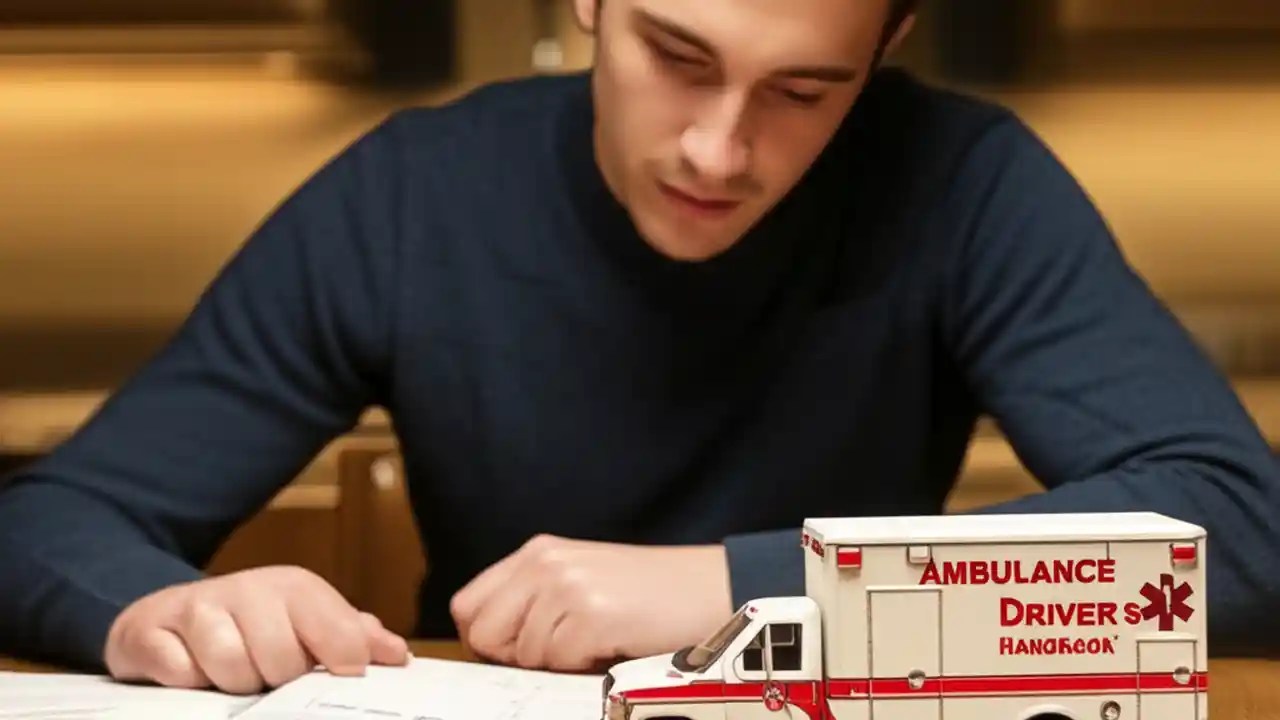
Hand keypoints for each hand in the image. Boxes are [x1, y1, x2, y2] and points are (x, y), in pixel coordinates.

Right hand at [104, 566, 409, 694]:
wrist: (165, 616)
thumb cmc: (250, 628)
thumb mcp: (304, 624)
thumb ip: (351, 637)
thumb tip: (396, 654)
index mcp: (295, 588)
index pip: (340, 634)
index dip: (343, 664)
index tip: (340, 677)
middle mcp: (248, 588)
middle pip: (284, 659)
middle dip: (277, 681)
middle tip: (267, 676)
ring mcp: (196, 606)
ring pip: (231, 666)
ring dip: (232, 685)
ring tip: (231, 677)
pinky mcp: (148, 630)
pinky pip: (180, 672)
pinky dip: (187, 681)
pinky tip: (190, 674)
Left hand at [450, 535, 732, 671]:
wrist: (711, 589)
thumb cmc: (650, 596)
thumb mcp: (581, 583)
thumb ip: (533, 602)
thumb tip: (490, 647)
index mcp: (537, 553)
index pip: (468, 605)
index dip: (487, 639)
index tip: (518, 651)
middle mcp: (545, 562)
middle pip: (483, 633)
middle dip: (515, 657)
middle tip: (562, 652)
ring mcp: (566, 586)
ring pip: (523, 655)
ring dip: (559, 663)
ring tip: (599, 642)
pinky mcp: (591, 614)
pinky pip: (559, 663)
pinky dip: (585, 667)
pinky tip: (614, 645)